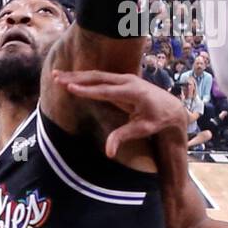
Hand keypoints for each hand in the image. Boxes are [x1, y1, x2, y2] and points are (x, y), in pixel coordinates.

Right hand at [52, 69, 187, 157]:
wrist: (171, 107)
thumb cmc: (157, 120)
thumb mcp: (142, 130)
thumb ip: (123, 137)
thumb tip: (108, 152)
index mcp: (133, 93)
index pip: (105, 91)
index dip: (87, 90)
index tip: (70, 88)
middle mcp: (128, 81)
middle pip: (97, 78)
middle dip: (75, 78)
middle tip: (56, 77)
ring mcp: (125, 78)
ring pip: (97, 75)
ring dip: (76, 75)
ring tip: (56, 75)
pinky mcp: (122, 79)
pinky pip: (100, 76)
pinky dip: (84, 76)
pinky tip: (71, 77)